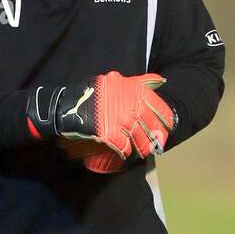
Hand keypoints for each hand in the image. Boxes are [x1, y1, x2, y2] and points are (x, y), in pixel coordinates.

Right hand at [27, 71, 174, 162]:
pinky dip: (126, 152)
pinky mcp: (110, 135)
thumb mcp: (116, 82)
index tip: (167, 128)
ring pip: (140, 139)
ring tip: (143, 151)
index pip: (159, 108)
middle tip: (156, 144)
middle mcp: (130, 106)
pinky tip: (126, 154)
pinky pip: (124, 147)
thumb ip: (139, 81)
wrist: (68, 108)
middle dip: (155, 137)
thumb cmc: (92, 95)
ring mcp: (120, 121)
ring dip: (142, 147)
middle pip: (151, 126)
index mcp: (134, 91)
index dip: (165, 120)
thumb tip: (161, 80)